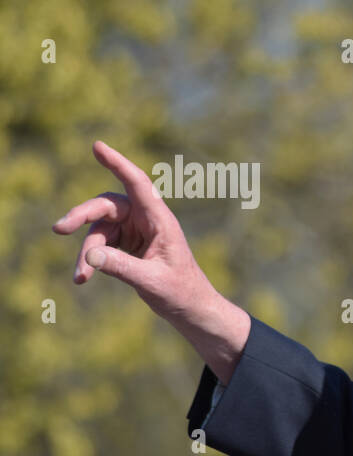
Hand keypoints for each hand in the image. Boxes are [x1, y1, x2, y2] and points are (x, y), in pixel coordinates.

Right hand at [53, 141, 249, 381]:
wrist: (190, 308)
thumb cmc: (180, 292)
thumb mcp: (152, 281)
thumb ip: (123, 267)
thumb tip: (90, 255)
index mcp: (161, 220)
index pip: (138, 185)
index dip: (118, 164)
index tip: (98, 147)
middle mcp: (147, 220)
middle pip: (108, 205)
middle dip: (82, 216)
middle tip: (59, 228)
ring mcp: (136, 231)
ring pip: (99, 229)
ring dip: (86, 251)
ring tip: (79, 277)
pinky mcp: (127, 244)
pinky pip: (100, 244)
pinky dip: (90, 259)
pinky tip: (82, 278)